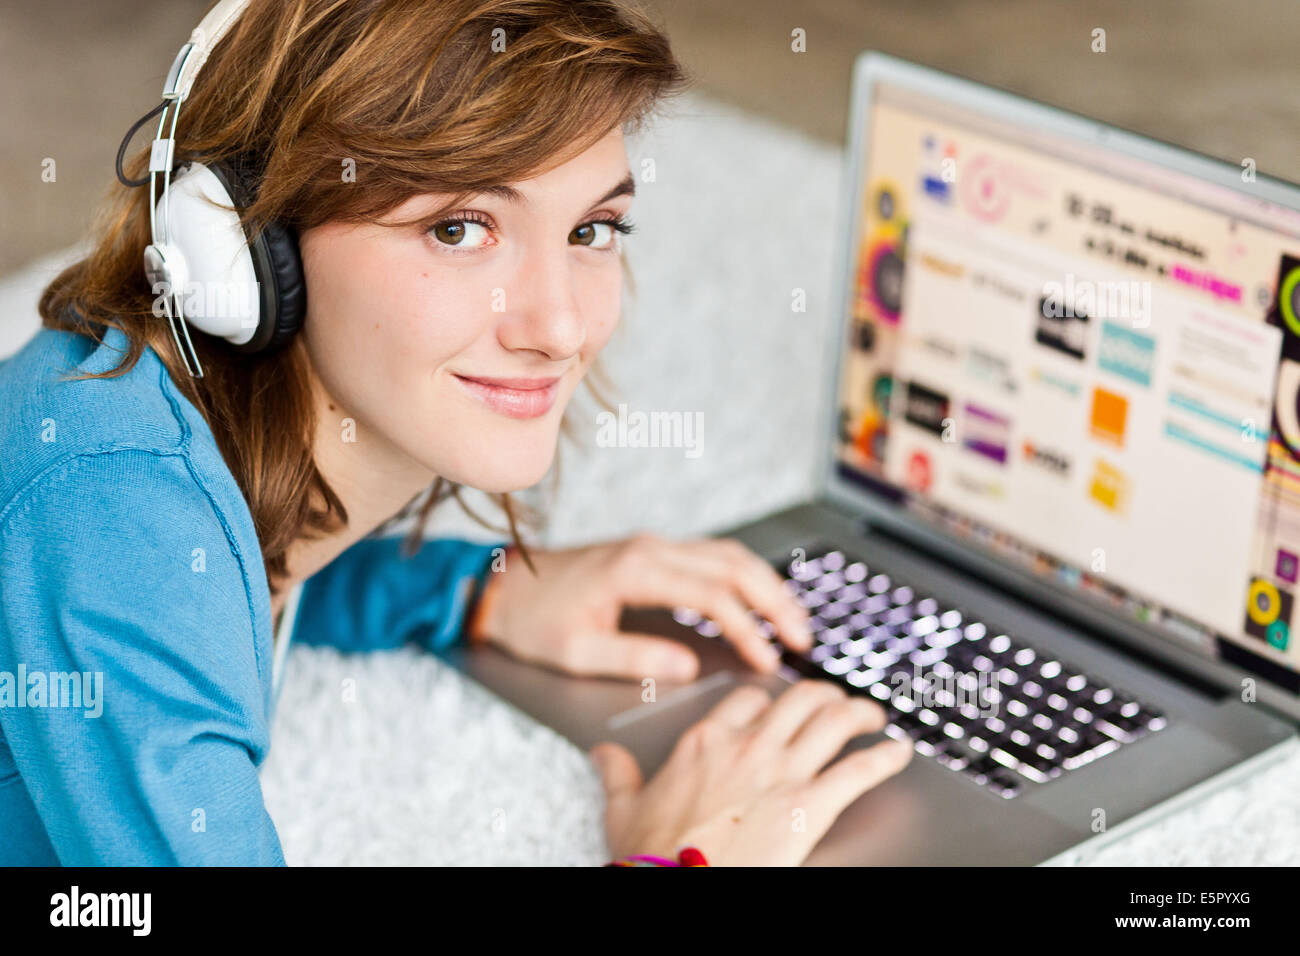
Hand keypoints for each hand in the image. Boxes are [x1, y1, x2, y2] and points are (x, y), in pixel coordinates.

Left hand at [472, 533, 813, 680]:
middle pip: (732, 565)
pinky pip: (711, 555)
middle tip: (802, 638)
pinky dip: (743, 575)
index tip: (766, 659)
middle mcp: (650, 549)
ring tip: (792, 620)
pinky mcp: (652, 552)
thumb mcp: (575, 652)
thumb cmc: (532, 619)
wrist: (502, 587)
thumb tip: (688, 665)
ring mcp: (653, 545)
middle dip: (774, 600)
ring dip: (765, 584)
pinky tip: (759, 598)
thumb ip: (635, 657)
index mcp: (634, 570)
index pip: (711, 595)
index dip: (746, 628)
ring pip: (727, 554)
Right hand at [591, 680, 911, 865]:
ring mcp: (781, 772)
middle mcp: (748, 747)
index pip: (747, 700)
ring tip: (875, 717)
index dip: (770, 699)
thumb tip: (604, 754)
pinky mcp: (809, 805)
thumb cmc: (651, 856)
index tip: (779, 703)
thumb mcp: (623, 809)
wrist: (674, 884)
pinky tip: (899, 754)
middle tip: (839, 702)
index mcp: (706, 743)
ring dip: (861, 715)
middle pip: (800, 700)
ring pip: (833, 723)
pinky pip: (857, 771)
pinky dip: (885, 759)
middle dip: (826, 697)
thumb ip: (618, 774)